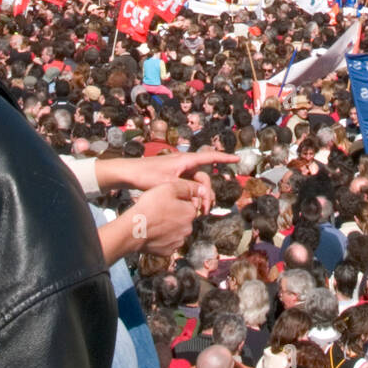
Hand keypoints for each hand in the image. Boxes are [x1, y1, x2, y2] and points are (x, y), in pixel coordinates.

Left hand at [93, 149, 235, 203]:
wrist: (129, 174)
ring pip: (196, 184)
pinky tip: (190, 206)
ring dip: (199, 196)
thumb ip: (187, 188)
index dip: (224, 158)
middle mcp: (184, 164)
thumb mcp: (168, 183)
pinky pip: (189, 187)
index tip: (237, 159)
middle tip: (206, 208)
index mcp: (185, 160)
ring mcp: (179, 171)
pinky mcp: (174, 178)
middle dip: (208, 192)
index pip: (210, 157)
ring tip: (198, 210)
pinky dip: (191, 196)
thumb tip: (204, 193)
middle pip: (204, 178)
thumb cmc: (147, 175)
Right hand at [128, 180, 203, 255]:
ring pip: (177, 231)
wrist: (134, 229)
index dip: (178, 201)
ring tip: (155, 222)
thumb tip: (200, 188)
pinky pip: (168, 242)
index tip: (166, 201)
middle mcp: (188, 229)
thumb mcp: (168, 188)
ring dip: (169, 227)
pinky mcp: (168, 251)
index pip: (189, 205)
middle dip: (175, 215)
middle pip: (184, 219)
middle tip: (160, 211)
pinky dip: (163, 238)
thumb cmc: (150, 207)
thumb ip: (186, 188)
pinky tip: (154, 232)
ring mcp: (178, 242)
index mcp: (190, 213)